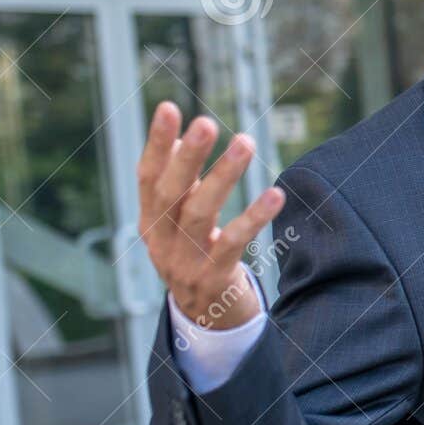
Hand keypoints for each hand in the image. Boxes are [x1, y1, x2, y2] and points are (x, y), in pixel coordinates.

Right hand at [137, 101, 283, 329]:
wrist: (204, 317)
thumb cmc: (193, 253)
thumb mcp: (180, 220)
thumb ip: (182, 182)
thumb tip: (185, 137)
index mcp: (149, 219)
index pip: (148, 176)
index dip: (156, 143)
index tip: (168, 107)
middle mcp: (161, 239)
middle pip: (170, 193)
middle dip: (187, 157)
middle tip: (206, 122)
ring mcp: (184, 261)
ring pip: (201, 214)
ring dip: (224, 176)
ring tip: (246, 142)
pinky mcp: (213, 278)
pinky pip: (234, 244)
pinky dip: (253, 218)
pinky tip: (275, 195)